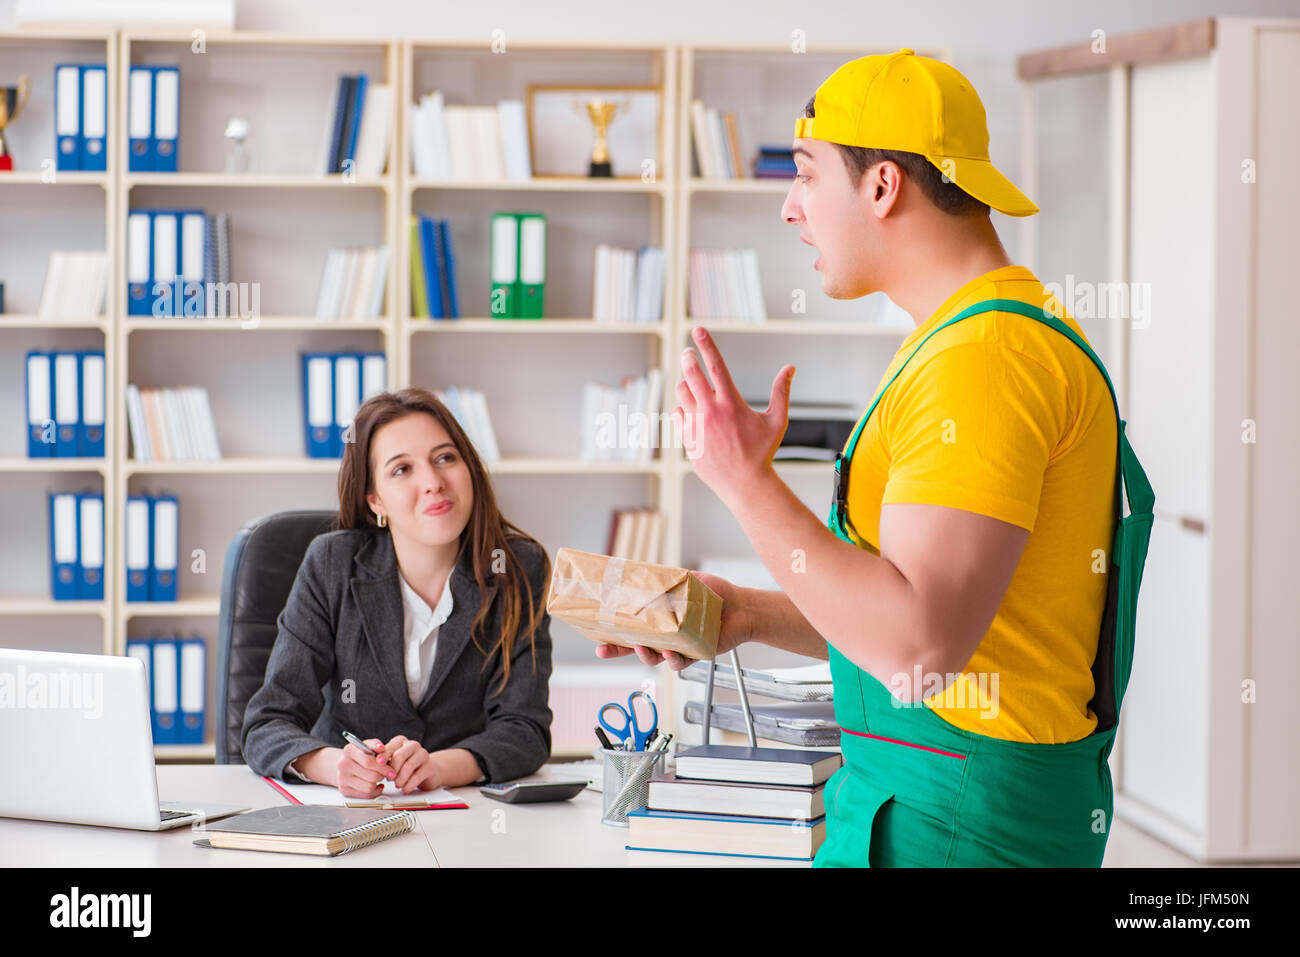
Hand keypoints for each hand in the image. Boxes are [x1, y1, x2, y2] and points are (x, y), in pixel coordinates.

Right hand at [336, 738, 390, 798]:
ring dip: (378, 783)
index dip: (383, 767)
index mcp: (349, 751)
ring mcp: (342, 779)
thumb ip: (376, 745)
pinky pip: (365, 795)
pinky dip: (374, 791)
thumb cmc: (360, 754)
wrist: (345, 764)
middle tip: (388, 774)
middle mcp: (343, 765)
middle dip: (383, 775)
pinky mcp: (345, 790)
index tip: (392, 770)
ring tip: (379, 777)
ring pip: (369, 787)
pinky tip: (375, 784)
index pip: (368, 761)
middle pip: (371, 776)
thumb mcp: (368, 745)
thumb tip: (381, 748)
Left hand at [383, 735, 441, 792]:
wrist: (429, 770)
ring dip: (400, 779)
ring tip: (397, 785)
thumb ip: (384, 760)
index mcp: (401, 741)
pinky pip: (417, 776)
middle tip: (389, 779)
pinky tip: (405, 789)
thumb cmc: (406, 765)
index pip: (390, 747)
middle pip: (399, 756)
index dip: (383, 756)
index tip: (378, 763)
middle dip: (392, 770)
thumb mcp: (393, 761)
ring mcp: (423, 755)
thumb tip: (372, 763)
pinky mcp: (430, 766)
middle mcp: (413, 745)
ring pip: (408, 766)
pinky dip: (408, 785)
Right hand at [593, 571, 754, 671]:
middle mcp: (666, 635)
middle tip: (604, 649)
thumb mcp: (685, 579)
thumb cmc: (713, 593)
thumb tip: (640, 572)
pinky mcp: (695, 654)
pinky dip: (673, 659)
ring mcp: (679, 646)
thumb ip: (663, 579)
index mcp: (659, 619)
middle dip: (617, 650)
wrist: (741, 604)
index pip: (630, 628)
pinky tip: (670, 653)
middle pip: (635, 647)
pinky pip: (680, 662)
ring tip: (642, 648)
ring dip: (645, 655)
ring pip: (655, 658)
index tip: (596, 639)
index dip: (612, 635)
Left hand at [673, 326, 793, 506]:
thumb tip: (790, 368)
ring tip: (693, 385)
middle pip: (691, 373)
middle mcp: (711, 411)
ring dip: (686, 384)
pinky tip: (693, 412)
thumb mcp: (777, 421)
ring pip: (682, 392)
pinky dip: (684, 409)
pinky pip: (678, 414)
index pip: (715, 365)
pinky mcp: (687, 438)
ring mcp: (696, 424)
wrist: (745, 484)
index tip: (697, 330)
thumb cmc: (762, 452)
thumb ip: (781, 392)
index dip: (706, 344)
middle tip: (687, 352)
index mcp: (731, 403)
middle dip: (688, 358)